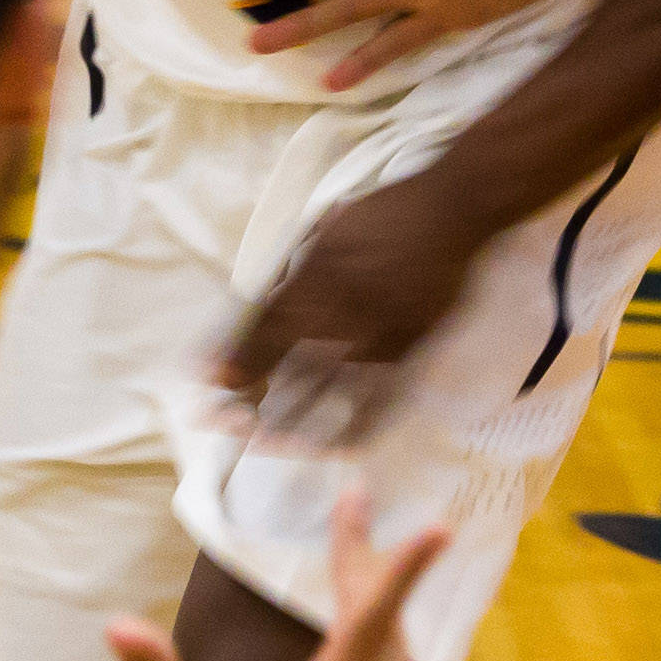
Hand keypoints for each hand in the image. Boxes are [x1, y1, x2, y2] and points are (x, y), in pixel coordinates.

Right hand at [106, 494, 442, 660]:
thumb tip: (118, 625)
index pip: (370, 630)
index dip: (401, 573)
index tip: (440, 530)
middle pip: (383, 634)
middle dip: (366, 567)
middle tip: (352, 506)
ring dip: (378, 610)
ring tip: (354, 554)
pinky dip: (383, 654)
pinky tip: (364, 632)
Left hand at [214, 174, 485, 433]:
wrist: (455, 211)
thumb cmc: (382, 214)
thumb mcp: (323, 228)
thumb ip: (289, 269)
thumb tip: (251, 305)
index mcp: (322, 277)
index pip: (268, 328)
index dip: (236, 356)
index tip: (205, 380)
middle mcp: (349, 313)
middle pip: (293, 367)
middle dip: (253, 399)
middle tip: (220, 422)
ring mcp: (383, 338)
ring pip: (331, 394)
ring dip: (294, 422)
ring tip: (262, 443)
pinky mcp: (413, 353)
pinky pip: (381, 403)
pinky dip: (353, 430)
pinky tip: (329, 448)